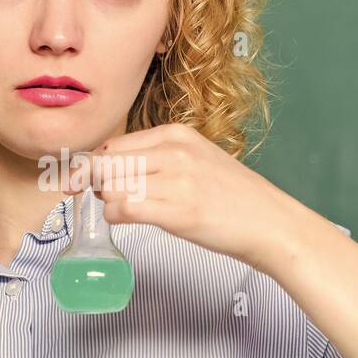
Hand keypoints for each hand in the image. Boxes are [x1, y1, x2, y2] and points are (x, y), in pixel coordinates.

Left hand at [62, 123, 303, 274]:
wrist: (270, 222)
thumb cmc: (232, 197)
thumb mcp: (196, 160)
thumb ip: (155, 158)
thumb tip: (105, 169)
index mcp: (176, 134)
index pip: (113, 145)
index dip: (94, 166)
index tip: (87, 181)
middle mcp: (174, 152)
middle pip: (105, 163)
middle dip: (94, 183)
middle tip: (103, 197)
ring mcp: (176, 181)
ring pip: (110, 185)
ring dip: (107, 202)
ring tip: (124, 210)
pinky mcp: (177, 212)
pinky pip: (122, 208)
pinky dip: (114, 216)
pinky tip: (124, 220)